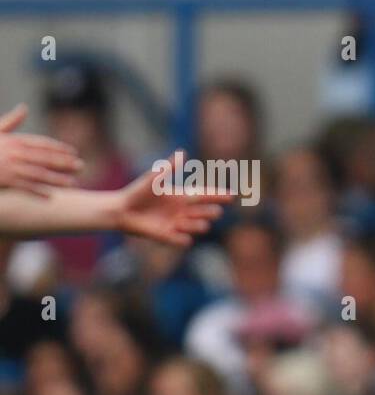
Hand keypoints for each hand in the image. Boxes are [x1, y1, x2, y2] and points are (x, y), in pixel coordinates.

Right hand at [0, 103, 82, 195]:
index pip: (41, 144)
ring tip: (74, 184)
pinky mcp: (5, 180)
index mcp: (12, 140)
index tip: (74, 152)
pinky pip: (25, 187)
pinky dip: (38, 192)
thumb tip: (25, 107)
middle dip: (65, 163)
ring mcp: (9, 167)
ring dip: (57, 179)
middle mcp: (13, 153)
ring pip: (39, 174)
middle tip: (82, 166)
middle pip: (45, 158)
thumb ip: (11, 121)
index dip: (58, 148)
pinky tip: (52, 197)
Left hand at [111, 155, 230, 247]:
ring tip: (188, 222)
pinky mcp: (168, 236)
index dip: (219, 195)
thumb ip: (169, 168)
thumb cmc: (138, 192)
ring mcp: (177, 224)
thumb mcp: (154, 178)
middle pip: (207, 212)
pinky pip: (182, 241)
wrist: (121, 210)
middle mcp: (184, 211)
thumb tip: (182, 153)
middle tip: (212, 210)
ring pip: (199, 227)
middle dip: (211, 212)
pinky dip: (182, 239)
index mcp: (183, 196)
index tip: (233, 195)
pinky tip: (180, 237)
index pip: (206, 195)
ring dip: (197, 225)